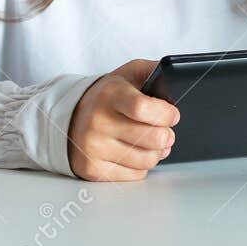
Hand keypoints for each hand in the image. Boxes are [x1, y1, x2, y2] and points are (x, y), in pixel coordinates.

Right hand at [67, 59, 178, 181]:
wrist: (71, 117)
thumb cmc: (107, 97)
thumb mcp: (128, 74)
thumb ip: (153, 70)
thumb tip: (176, 75)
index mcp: (110, 95)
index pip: (142, 107)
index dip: (165, 114)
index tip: (172, 115)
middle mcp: (99, 122)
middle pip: (152, 138)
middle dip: (167, 135)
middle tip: (166, 131)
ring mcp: (94, 148)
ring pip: (148, 160)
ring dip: (157, 152)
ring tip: (152, 142)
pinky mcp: (94, 169)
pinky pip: (136, 174)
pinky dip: (142, 165)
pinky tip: (135, 153)